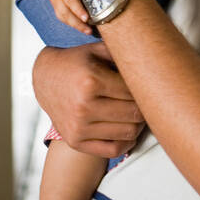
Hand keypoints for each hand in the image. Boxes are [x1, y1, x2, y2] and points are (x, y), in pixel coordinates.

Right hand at [33, 40, 144, 158]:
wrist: (45, 78)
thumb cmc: (77, 63)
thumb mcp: (98, 50)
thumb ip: (124, 54)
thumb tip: (154, 63)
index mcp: (91, 81)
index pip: (134, 92)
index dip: (145, 89)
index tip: (148, 86)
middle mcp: (84, 106)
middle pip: (134, 114)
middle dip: (145, 107)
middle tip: (147, 101)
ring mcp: (79, 127)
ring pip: (129, 132)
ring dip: (139, 124)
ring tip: (137, 113)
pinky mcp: (76, 141)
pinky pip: (114, 149)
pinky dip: (127, 142)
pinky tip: (128, 129)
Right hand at [41, 0, 92, 34]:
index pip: (71, 2)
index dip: (78, 11)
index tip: (86, 18)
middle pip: (66, 14)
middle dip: (77, 24)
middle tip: (89, 31)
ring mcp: (55, 1)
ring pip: (63, 17)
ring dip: (74, 25)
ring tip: (86, 30)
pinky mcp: (56, 2)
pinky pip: (61, 15)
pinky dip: (69, 22)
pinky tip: (78, 24)